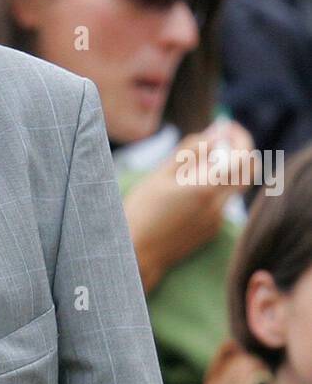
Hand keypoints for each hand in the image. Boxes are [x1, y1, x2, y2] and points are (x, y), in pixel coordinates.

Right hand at [123, 121, 254, 291]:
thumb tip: (212, 135)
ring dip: (225, 171)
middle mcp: (218, 206)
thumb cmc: (141, 212)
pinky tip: (188, 191)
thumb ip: (189, 152)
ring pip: (234, 187)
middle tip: (218, 143)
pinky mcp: (210, 231)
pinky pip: (222, 203)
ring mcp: (216, 221)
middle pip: (248, 171)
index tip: (226, 129)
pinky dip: (214, 189)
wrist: (136, 254)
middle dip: (238, 152)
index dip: (239, 138)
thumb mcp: (160, 175)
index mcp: (206, 189)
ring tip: (196, 166)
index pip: (243, 156)